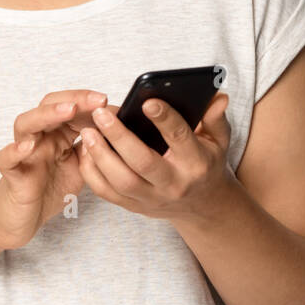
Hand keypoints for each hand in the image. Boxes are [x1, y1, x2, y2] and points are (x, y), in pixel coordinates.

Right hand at [0, 89, 107, 250]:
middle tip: (98, 100)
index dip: (88, 101)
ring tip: (68, 110)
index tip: (109, 101)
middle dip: (74, 100)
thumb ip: (93, 150)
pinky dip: (14, 151)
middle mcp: (39, 138)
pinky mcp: (12, 174)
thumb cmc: (49, 189)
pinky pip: (6, 159)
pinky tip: (28, 146)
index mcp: (57, 134)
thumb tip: (116, 133)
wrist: (21, 218)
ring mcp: (24, 154)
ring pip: (26, 124)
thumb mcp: (81, 168)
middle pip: (49, 106)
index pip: (70, 106)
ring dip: (47, 115)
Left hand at [76, 92, 234, 220]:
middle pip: (143, 162)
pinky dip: (93, 173)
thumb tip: (218, 97)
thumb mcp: (219, 140)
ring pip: (122, 181)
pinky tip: (85, 151)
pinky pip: (108, 193)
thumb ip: (215, 118)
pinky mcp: (135, 207)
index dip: (164, 119)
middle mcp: (174, 183)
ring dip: (101, 156)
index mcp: (196, 162)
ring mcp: (152, 199)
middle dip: (119, 137)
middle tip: (101, 114)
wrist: (201, 205)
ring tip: (88, 131)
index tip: (147, 101)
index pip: (179, 138)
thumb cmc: (205, 163)